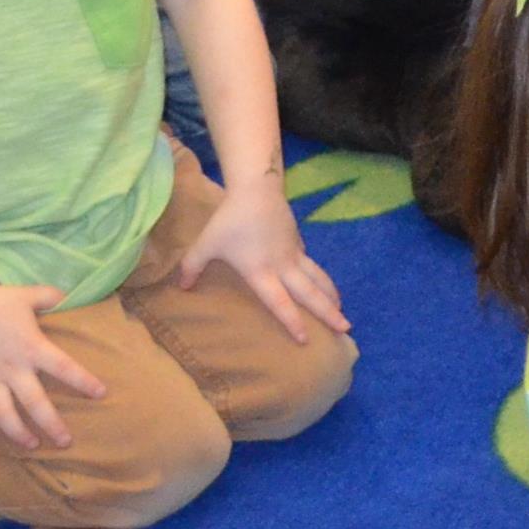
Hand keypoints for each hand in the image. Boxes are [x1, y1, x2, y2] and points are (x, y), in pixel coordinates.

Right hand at [0, 273, 106, 451]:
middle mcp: (11, 368)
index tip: (101, 394)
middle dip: (51, 425)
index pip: (64, 367)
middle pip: (34, 403)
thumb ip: (51, 297)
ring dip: (18, 434)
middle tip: (65, 442)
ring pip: (3, 415)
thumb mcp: (26, 295)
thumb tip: (70, 296)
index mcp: (31, 347)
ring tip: (32, 445)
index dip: (83, 381)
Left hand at [176, 175, 350, 343]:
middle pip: (310, 293)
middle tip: (346, 328)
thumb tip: (182, 287)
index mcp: (261, 272)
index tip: (305, 339)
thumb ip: (192, 266)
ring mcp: (294, 254)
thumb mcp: (205, 244)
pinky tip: (324, 285)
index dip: (291, 321)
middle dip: (328, 312)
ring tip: (342, 311)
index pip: (279, 302)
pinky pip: (311, 265)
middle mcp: (283, 267)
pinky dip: (320, 278)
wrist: (257, 189)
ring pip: (317, 279)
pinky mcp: (298, 243)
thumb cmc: (230, 219)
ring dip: (331, 295)